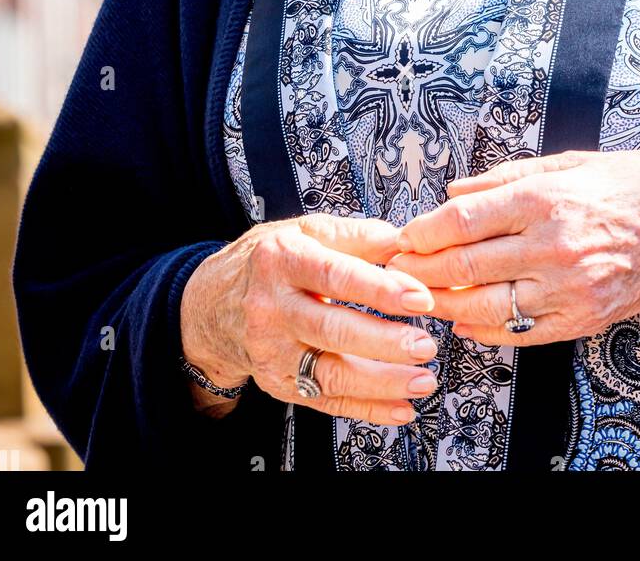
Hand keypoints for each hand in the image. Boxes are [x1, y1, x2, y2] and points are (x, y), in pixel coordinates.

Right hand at [180, 212, 439, 424]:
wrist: (214, 303)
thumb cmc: (269, 263)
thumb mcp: (306, 232)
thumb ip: (357, 236)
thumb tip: (403, 241)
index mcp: (282, 260)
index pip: (335, 276)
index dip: (380, 289)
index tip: (419, 297)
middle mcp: (272, 307)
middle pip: (332, 329)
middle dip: (384, 342)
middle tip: (425, 344)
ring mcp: (272, 350)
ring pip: (330, 373)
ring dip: (382, 382)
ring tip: (421, 379)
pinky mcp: (278, 382)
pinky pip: (327, 400)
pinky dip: (367, 408)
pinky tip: (399, 407)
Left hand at [386, 149, 639, 344]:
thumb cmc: (635, 186)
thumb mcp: (569, 162)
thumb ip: (506, 179)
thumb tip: (456, 191)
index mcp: (546, 199)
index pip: (464, 221)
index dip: (423, 231)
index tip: (402, 235)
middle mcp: (553, 246)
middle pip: (466, 266)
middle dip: (421, 269)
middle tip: (396, 267)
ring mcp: (568, 288)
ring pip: (485, 306)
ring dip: (445, 303)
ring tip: (422, 295)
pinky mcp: (581, 319)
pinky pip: (519, 333)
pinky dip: (484, 330)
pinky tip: (464, 321)